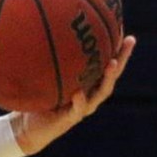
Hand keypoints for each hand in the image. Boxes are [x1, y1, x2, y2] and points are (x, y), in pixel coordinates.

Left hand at [15, 35, 137, 154]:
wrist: (28, 127)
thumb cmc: (39, 98)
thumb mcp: (45, 76)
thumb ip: (51, 60)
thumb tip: (47, 29)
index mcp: (88, 84)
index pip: (107, 64)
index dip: (119, 50)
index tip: (128, 33)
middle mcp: (90, 95)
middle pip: (111, 76)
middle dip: (122, 58)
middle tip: (128, 42)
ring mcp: (82, 108)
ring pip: (100, 93)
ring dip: (107, 78)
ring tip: (111, 64)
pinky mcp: (69, 119)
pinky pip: (76, 109)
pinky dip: (79, 101)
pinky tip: (79, 92)